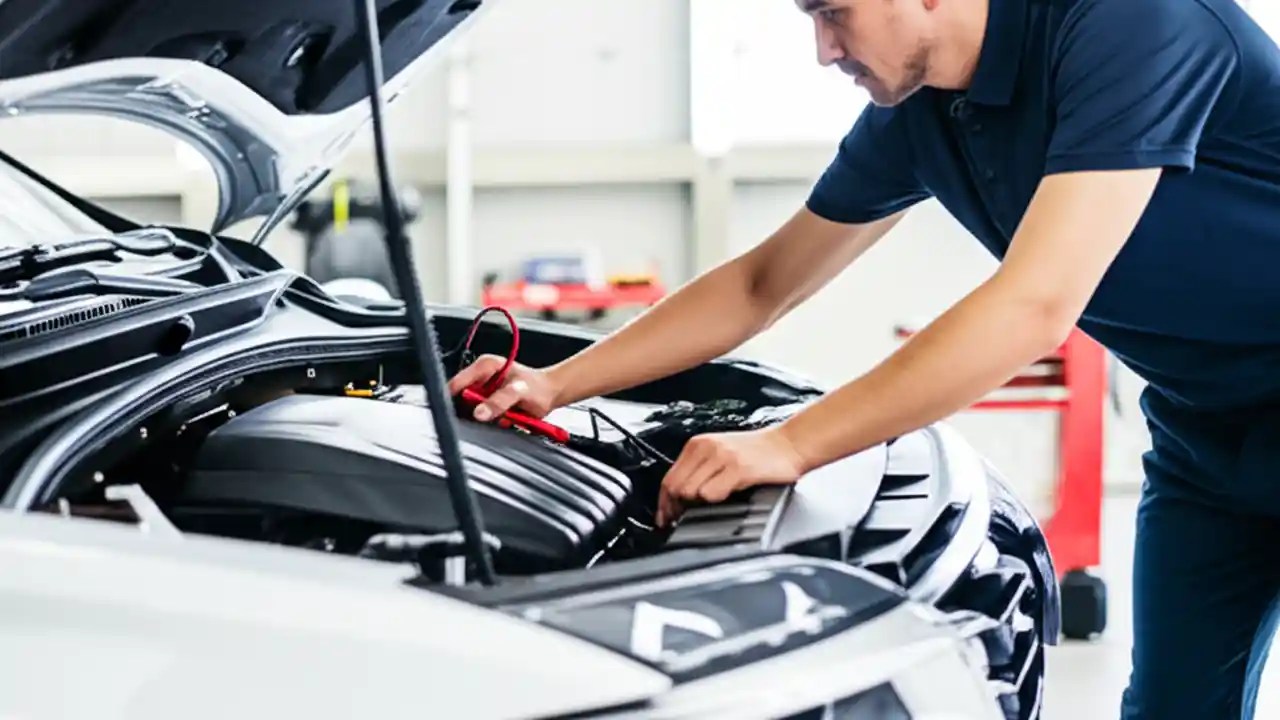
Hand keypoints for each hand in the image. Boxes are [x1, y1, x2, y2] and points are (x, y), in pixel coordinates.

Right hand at [447, 354, 563, 421]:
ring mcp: (484, 392)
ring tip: (501, 415)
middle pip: (461, 397)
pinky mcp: (488, 404)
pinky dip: (489, 421)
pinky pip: (481, 416)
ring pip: (470, 409)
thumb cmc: (537, 387)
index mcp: (485, 366)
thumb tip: (479, 412)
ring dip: (482, 417)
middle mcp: (482, 377)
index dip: (451, 396)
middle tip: (488, 415)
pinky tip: (503, 418)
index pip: (457, 381)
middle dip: (470, 410)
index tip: (453, 411)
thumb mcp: (519, 391)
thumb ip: (500, 401)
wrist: (550, 394)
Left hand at [655, 427, 806, 526]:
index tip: (665, 518)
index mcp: (698, 444)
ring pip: (689, 491)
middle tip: (682, 520)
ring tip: (707, 507)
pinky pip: (711, 493)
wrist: (790, 444)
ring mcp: (721, 457)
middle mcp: (706, 448)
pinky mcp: (737, 468)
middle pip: (674, 487)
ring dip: (694, 505)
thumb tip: (678, 496)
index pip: (668, 478)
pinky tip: (724, 499)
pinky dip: (714, 501)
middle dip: (675, 508)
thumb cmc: (759, 452)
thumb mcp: (721, 453)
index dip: (664, 503)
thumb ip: (700, 469)